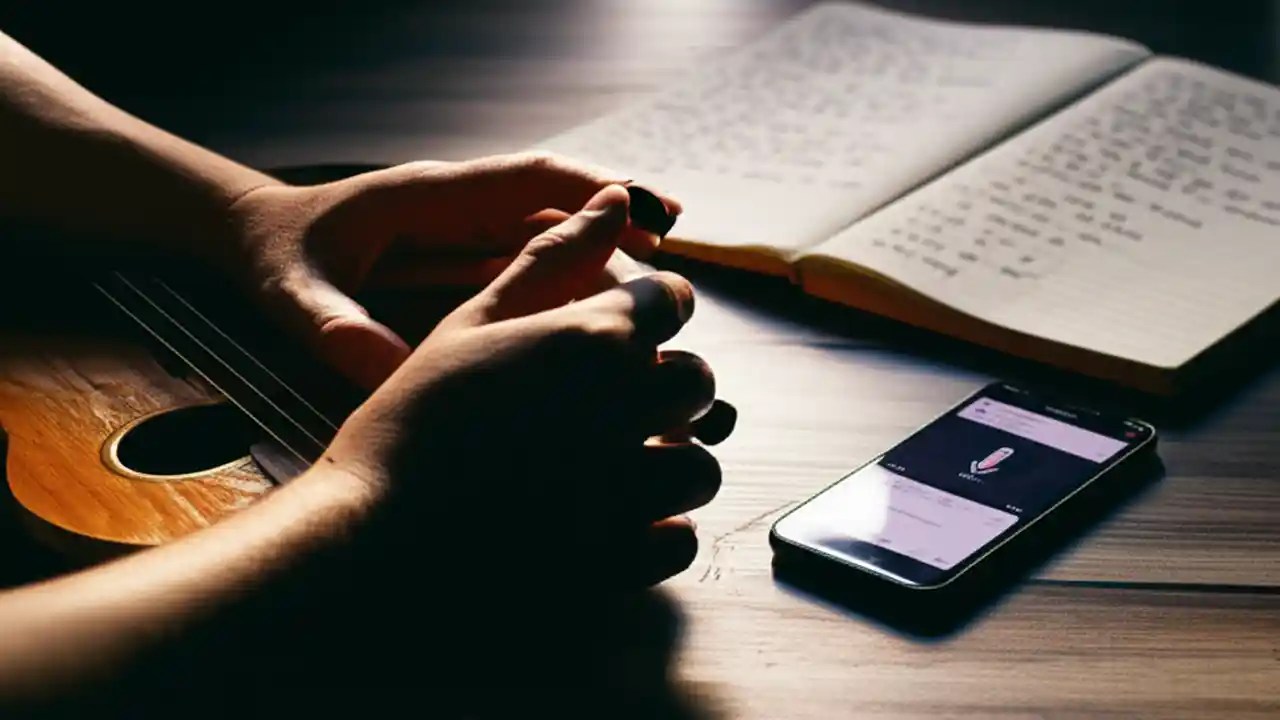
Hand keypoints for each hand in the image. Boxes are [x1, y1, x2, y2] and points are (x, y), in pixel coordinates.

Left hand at [224, 152, 680, 388]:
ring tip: (658, 290)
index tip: (645, 211)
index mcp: (431, 196)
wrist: (254, 243)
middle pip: (558, 202)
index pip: (529, 179)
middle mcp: (461, 208)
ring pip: (554, 234)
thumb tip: (381, 367)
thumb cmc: (275, 258)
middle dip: (618, 219)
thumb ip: (332, 323)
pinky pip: (533, 265)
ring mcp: (467, 233)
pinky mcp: (467, 261)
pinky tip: (604, 321)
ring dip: (605, 254)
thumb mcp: (292, 292)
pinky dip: (575, 283)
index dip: (592, 190)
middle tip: (673, 251)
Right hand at [323, 185, 725, 587]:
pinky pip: (680, 542)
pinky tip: (605, 526)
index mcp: (592, 339)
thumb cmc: (410, 422)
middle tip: (611, 406)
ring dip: (667, 465)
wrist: (370, 539)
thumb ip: (550, 259)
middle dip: (666, 389)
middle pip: (698, 381)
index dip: (648, 313)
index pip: (672, 301)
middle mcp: (625, 408)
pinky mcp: (624, 561)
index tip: (620, 334)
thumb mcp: (471, 324)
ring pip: (700, 466)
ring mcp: (629, 491)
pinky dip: (656, 534)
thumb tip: (615, 199)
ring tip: (607, 470)